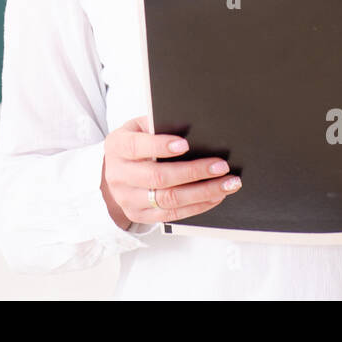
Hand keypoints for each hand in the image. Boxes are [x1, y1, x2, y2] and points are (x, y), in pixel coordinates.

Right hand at [101, 115, 242, 229]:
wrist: (114, 173)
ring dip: (202, 193)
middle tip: (220, 166)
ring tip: (227, 184)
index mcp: (117, 147)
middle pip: (158, 177)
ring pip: (168, 200)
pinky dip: (197, 206)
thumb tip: (190, 126)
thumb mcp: (138, 128)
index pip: (137, 147)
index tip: (186, 145)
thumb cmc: (134, 145)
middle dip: (193, 172)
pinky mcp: (140, 215)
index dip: (161, 146)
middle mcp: (119, 175)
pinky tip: (215, 197)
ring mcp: (128, 199)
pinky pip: (172, 215)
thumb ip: (157, 125)